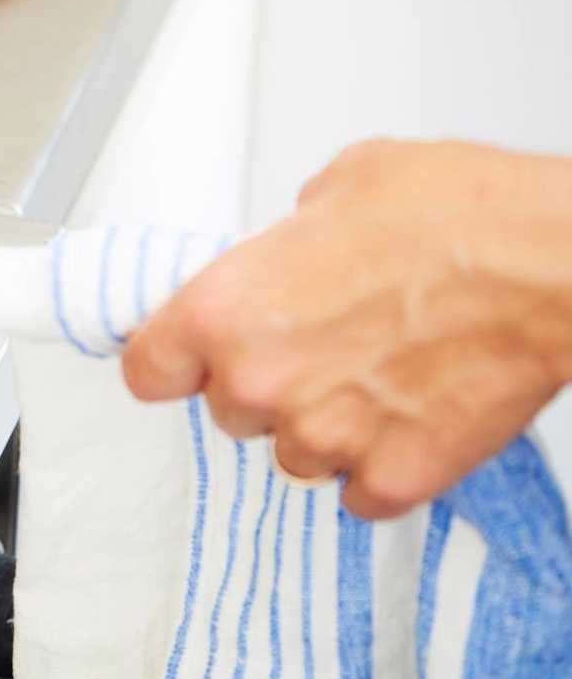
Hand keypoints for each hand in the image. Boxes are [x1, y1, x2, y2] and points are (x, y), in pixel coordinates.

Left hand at [124, 140, 571, 518]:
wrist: (549, 265)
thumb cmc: (456, 215)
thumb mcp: (337, 186)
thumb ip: (285, 241)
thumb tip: (288, 254)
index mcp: (224, 311)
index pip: (147, 371)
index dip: (170, 363)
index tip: (185, 361)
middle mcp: (260, 383)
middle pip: (228, 412)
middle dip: (265, 383)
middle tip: (322, 344)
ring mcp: (325, 437)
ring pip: (294, 454)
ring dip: (323, 425)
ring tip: (378, 374)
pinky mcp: (394, 479)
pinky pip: (360, 492)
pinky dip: (382, 465)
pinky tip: (411, 417)